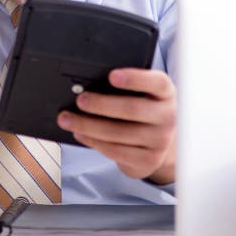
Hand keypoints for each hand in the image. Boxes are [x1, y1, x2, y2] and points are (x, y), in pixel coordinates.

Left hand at [57, 68, 175, 183]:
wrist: (159, 142)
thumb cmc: (142, 109)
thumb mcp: (141, 94)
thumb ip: (123, 88)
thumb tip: (86, 85)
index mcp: (165, 93)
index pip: (156, 83)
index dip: (134, 78)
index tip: (112, 75)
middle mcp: (168, 116)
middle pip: (132, 109)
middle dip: (101, 104)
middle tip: (80, 100)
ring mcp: (160, 140)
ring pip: (119, 133)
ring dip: (88, 126)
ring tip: (67, 119)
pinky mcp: (149, 160)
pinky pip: (116, 151)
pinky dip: (93, 141)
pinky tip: (80, 133)